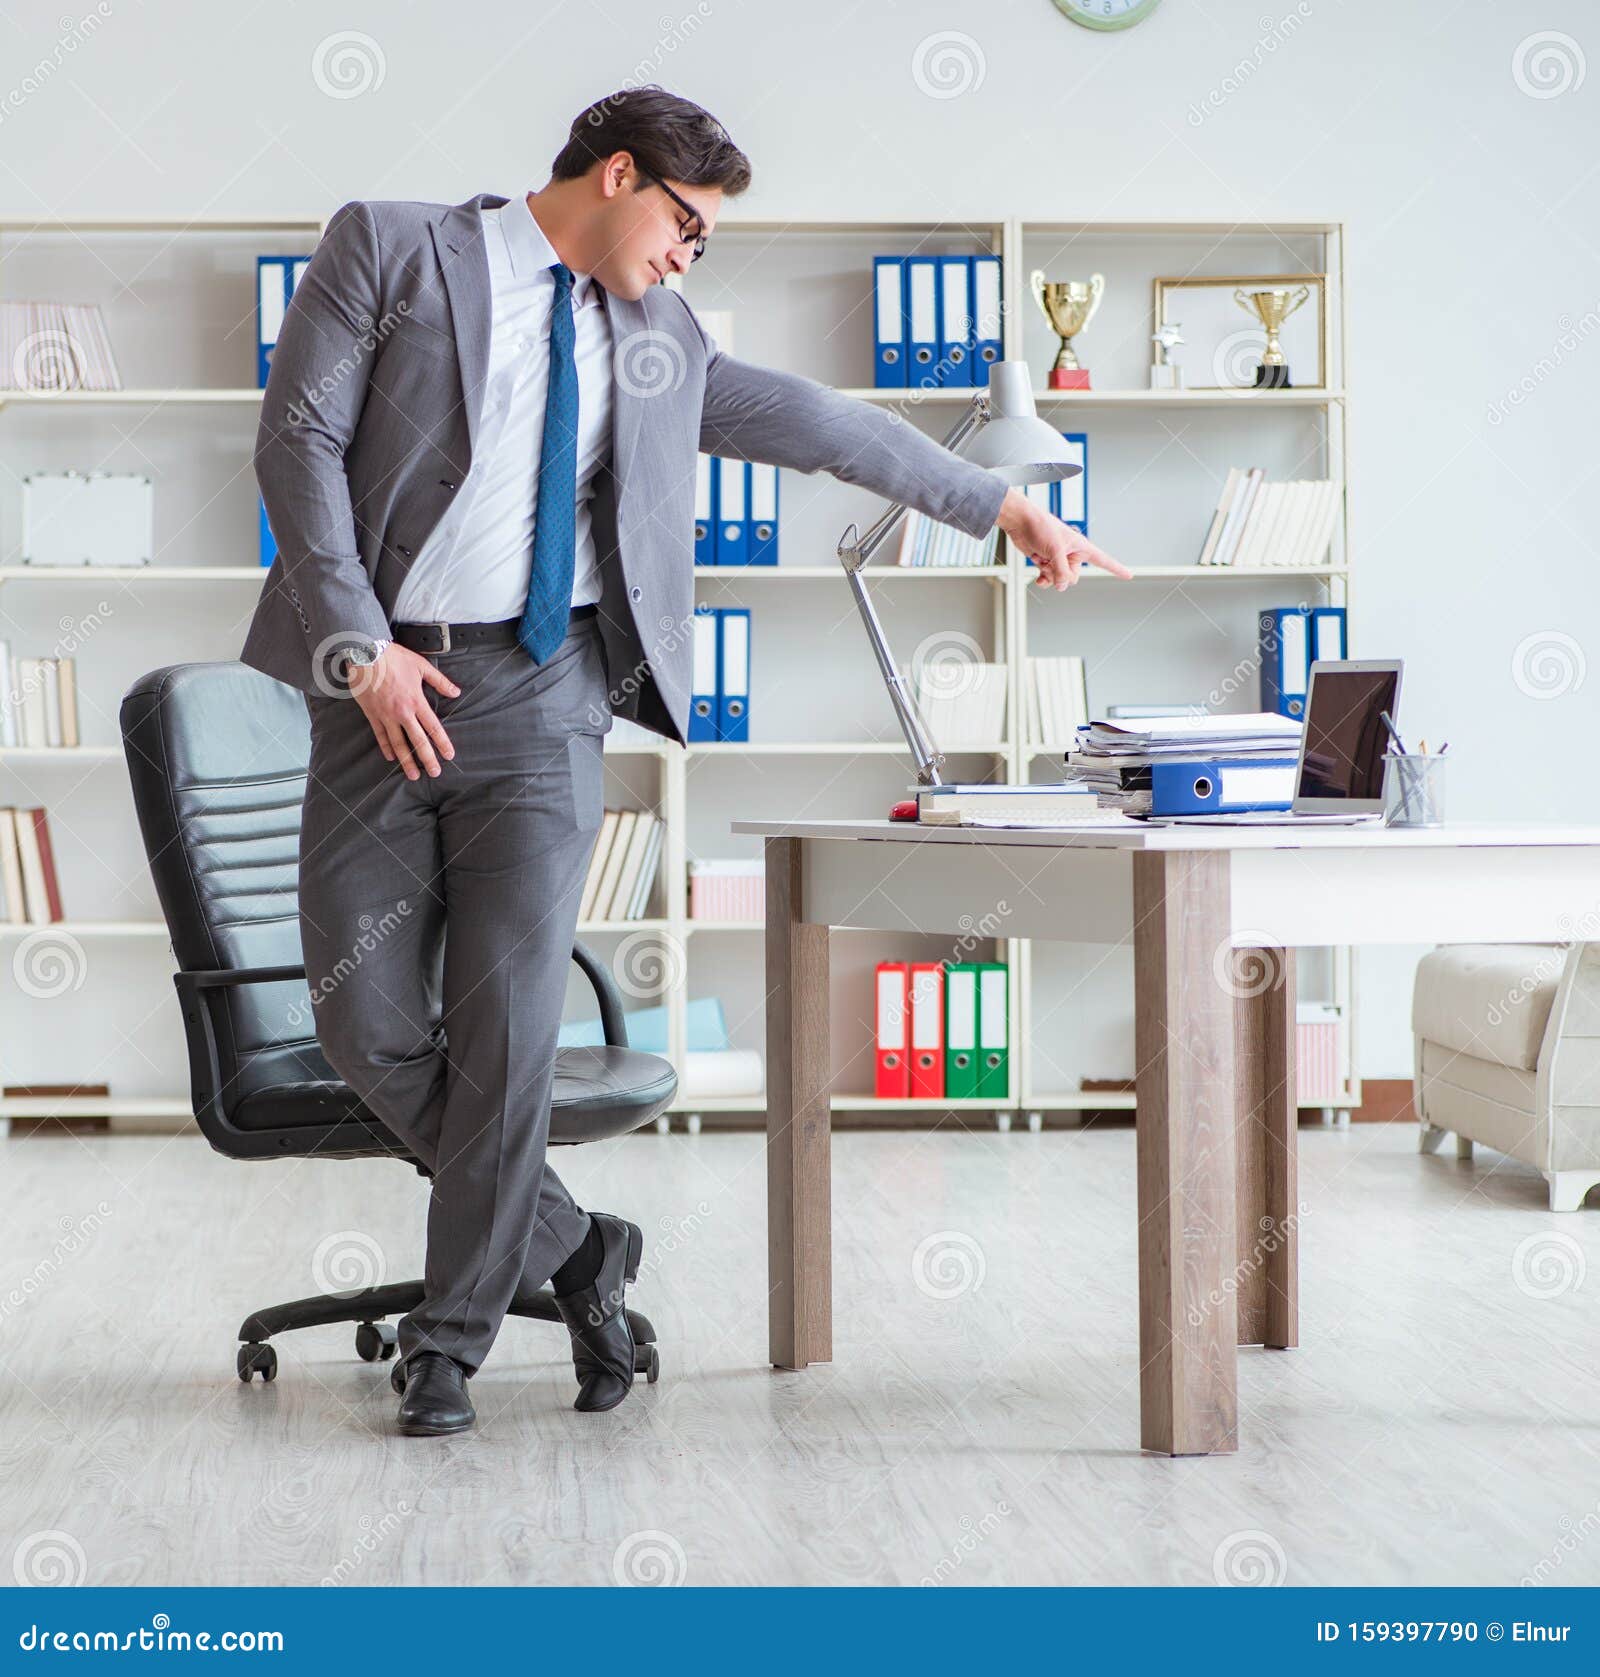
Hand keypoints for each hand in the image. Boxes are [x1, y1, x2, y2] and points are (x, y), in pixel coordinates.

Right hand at [348, 644, 459, 778]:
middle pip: (418, 741)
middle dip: (427, 759)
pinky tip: (391, 758)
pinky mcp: (372, 714)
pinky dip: (386, 747)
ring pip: (398, 743)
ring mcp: (386, 715)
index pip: (433, 727)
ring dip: (406, 761)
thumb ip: (440, 681)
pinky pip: (380, 735)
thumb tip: (456, 692)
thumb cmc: (394, 658)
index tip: (449, 755)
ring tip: (413, 775)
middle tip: (435, 773)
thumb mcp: (421, 666)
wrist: (366, 654)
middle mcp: (403, 712)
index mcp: (417, 701)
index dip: (442, 743)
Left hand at [995, 486, 1132, 588]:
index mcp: (1081, 546)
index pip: (1103, 560)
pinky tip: (1039, 577)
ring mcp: (1059, 559)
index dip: (1116, 568)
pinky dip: (1044, 580)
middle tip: (1052, 562)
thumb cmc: (1040, 527)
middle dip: (1061, 575)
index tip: (1129, 575)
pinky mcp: (1046, 562)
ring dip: (1050, 576)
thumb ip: (1061, 571)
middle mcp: (1072, 554)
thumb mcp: (1055, 551)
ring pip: (1060, 580)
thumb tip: (1063, 587)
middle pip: (1073, 577)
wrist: (1020, 521)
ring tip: (1042, 563)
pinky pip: (1050, 579)